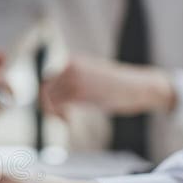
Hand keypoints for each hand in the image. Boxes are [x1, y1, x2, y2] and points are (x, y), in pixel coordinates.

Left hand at [40, 56, 176, 118]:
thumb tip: (49, 98)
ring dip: (52, 112)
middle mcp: (70, 65)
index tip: (55, 109)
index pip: (46, 78)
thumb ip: (72, 84)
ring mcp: (74, 77)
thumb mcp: (90, 80)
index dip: (45, 96)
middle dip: (47, 105)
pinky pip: (56, 104)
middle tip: (61, 117)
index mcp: (72, 61)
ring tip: (66, 120)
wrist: (138, 87)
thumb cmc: (116, 88)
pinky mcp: (79, 90)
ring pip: (47, 96)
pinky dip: (57, 115)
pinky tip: (68, 121)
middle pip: (43, 87)